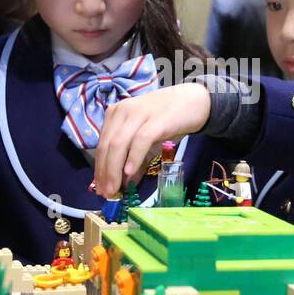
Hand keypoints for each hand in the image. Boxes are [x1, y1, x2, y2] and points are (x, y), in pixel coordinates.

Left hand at [92, 84, 210, 197]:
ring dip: (114, 169)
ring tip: (115, 189)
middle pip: (107, 146)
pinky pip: (140, 140)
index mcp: (116, 114)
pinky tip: (130, 172)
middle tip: (107, 194)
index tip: (100, 188)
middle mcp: (123, 111)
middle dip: (104, 173)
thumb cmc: (166, 119)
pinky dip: (133, 157)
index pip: (101, 145)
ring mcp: (139, 113)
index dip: (99, 169)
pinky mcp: (156, 119)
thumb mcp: (145, 137)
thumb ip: (134, 158)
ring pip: (119, 144)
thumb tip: (124, 183)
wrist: (194, 100)